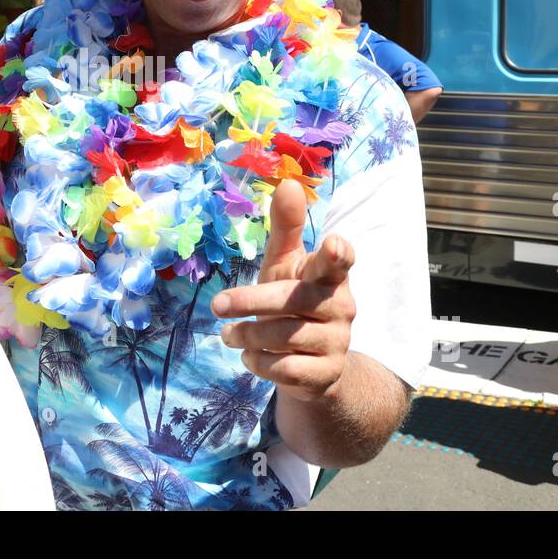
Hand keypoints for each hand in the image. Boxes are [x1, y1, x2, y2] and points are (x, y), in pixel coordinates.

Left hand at [211, 179, 355, 402]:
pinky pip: (284, 369)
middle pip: (292, 301)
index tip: (334, 244)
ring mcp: (337, 342)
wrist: (313, 364)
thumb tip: (287, 183)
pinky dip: (258, 363)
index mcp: (330, 275)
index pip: (339, 261)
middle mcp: (341, 306)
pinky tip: (250, 356)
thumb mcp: (285, 264)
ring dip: (247, 335)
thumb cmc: (292, 299)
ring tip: (229, 333)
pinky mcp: (327, 375)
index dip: (337, 253)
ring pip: (283, 337)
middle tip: (216, 305)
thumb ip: (286, 227)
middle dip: (250, 303)